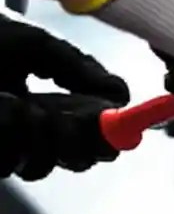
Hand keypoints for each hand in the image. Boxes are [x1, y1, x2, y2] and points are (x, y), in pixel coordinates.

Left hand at [0, 15, 129, 179]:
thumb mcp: (35, 46)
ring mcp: (2, 147)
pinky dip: (8, 133)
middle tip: (68, 117)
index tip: (115, 125)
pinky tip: (1, 106)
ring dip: (33, 135)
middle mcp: (28, 132)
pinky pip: (4, 163)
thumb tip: (122, 94)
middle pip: (73, 161)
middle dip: (77, 142)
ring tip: (16, 102)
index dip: (107, 136)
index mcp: (49, 105)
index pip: (91, 135)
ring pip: (37, 167)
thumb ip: (79, 68)